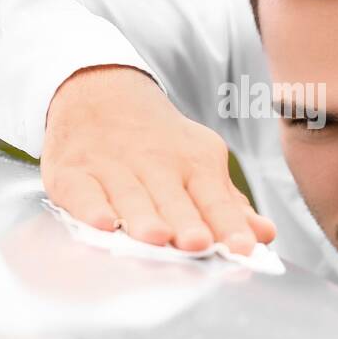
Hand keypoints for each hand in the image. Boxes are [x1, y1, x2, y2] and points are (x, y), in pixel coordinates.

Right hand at [41, 65, 276, 254]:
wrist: (99, 90)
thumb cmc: (157, 142)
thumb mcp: (199, 161)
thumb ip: (228, 204)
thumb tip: (264, 234)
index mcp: (193, 162)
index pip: (215, 198)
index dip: (229, 224)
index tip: (243, 248)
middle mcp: (155, 162)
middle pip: (173, 199)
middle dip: (186, 222)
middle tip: (199, 243)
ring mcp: (112, 166)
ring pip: (130, 196)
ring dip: (143, 217)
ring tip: (157, 238)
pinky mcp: (73, 173)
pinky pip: (83, 192)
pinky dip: (91, 207)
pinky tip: (102, 223)